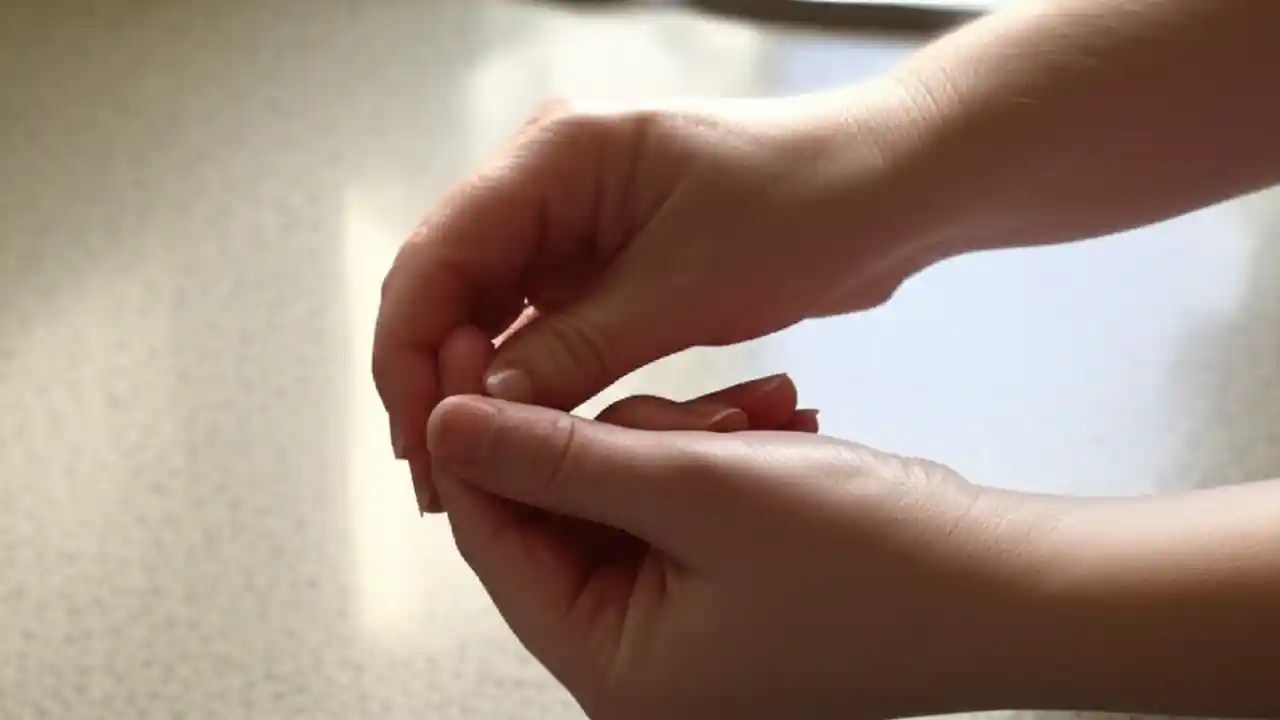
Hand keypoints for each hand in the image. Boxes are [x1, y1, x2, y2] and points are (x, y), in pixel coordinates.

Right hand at [375, 89, 935, 510]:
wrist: (889, 188)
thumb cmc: (807, 203)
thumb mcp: (684, 289)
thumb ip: (573, 350)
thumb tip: (481, 410)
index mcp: (557, 156)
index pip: (438, 254)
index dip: (410, 350)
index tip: (418, 435)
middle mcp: (551, 181)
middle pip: (449, 283)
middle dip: (433, 376)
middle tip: (435, 474)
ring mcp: (576, 222)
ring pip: (488, 309)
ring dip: (474, 384)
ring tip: (471, 468)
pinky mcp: (605, 261)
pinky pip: (539, 322)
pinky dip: (526, 377)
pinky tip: (521, 430)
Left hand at [428, 395, 1057, 718]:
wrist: (1014, 590)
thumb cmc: (879, 563)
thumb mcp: (699, 486)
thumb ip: (560, 454)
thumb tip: (451, 424)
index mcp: (615, 669)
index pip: (497, 538)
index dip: (480, 434)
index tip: (477, 343)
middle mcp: (641, 665)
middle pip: (566, 515)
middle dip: (619, 437)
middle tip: (680, 397)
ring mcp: (688, 633)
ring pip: (629, 498)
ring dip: (680, 438)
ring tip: (753, 419)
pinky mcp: (729, 595)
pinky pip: (684, 508)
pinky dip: (717, 459)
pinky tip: (773, 428)